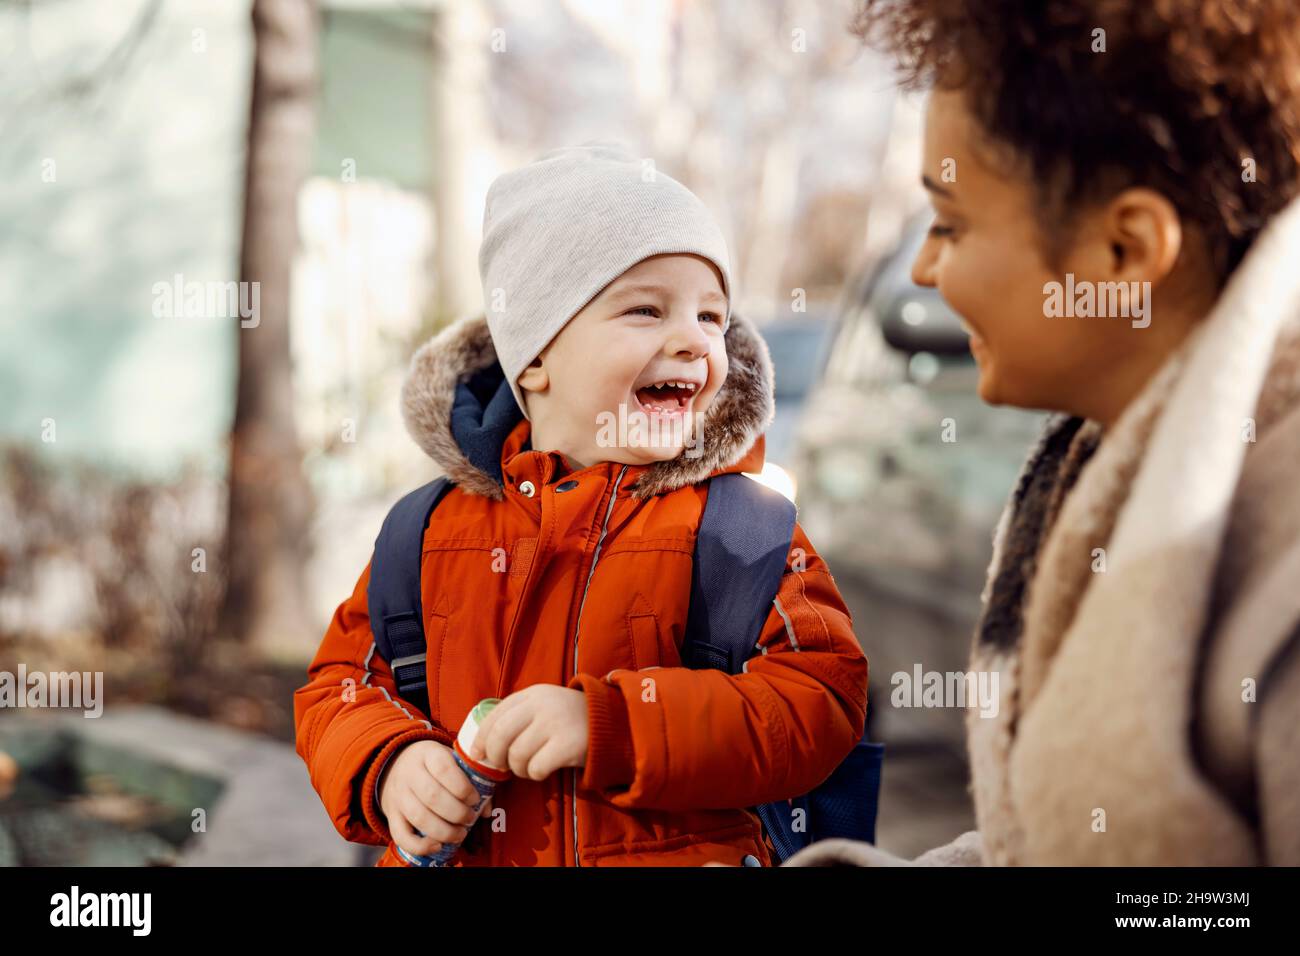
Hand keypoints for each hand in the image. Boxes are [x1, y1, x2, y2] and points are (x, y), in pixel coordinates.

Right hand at [378, 740, 491, 858]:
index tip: (475, 799)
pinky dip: (420, 845)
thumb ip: (472, 780)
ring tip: (460, 834)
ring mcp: (399, 795)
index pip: (444, 770)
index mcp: (428, 754)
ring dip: (444, 831)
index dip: (463, 788)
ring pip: (419, 817)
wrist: (397, 765)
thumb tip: (488, 811)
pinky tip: (437, 845)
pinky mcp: (392, 815)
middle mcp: (410, 773)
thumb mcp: (451, 760)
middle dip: (457, 812)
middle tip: (470, 818)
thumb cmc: (433, 765)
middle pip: (433, 796)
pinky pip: (402, 835)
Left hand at [469, 684, 588, 780]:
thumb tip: (484, 743)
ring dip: (518, 769)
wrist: (612, 722)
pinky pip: (536, 768)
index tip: (478, 754)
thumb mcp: (544, 705)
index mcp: (532, 694)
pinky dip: (535, 774)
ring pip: (517, 755)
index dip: (481, 738)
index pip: (495, 715)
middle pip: (501, 736)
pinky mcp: (567, 745)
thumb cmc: (570, 719)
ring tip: (528, 767)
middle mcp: (541, 705)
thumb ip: (518, 716)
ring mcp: (554, 724)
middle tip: (502, 766)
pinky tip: (543, 770)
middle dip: (495, 756)